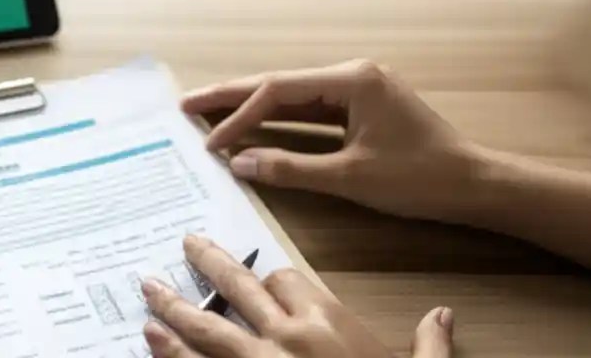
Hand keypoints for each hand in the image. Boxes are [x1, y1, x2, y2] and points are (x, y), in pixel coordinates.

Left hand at [141, 235, 452, 357]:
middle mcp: (284, 337)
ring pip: (206, 326)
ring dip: (174, 308)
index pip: (287, 280)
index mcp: (327, 324)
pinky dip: (170, 354)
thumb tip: (441, 317)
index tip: (264, 279)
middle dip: (210, 263)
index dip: (273, 278)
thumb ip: (429, 346)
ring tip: (149, 292)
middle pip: (237, 287)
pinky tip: (149, 340)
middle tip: (186, 245)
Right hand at [181, 60, 481, 221]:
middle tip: (186, 106)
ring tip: (207, 114)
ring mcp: (357, 90)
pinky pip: (308, 111)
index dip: (239, 116)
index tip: (211, 141)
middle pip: (278, 84)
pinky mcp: (360, 108)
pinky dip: (277, 121)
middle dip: (231, 96)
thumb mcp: (351, 177)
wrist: (478, 186)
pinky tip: (251, 128)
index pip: (278, 91)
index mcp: (351, 79)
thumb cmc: (422, 178)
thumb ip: (291, 168)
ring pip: (291, 96)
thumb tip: (240, 162)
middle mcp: (351, 75)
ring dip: (251, 108)